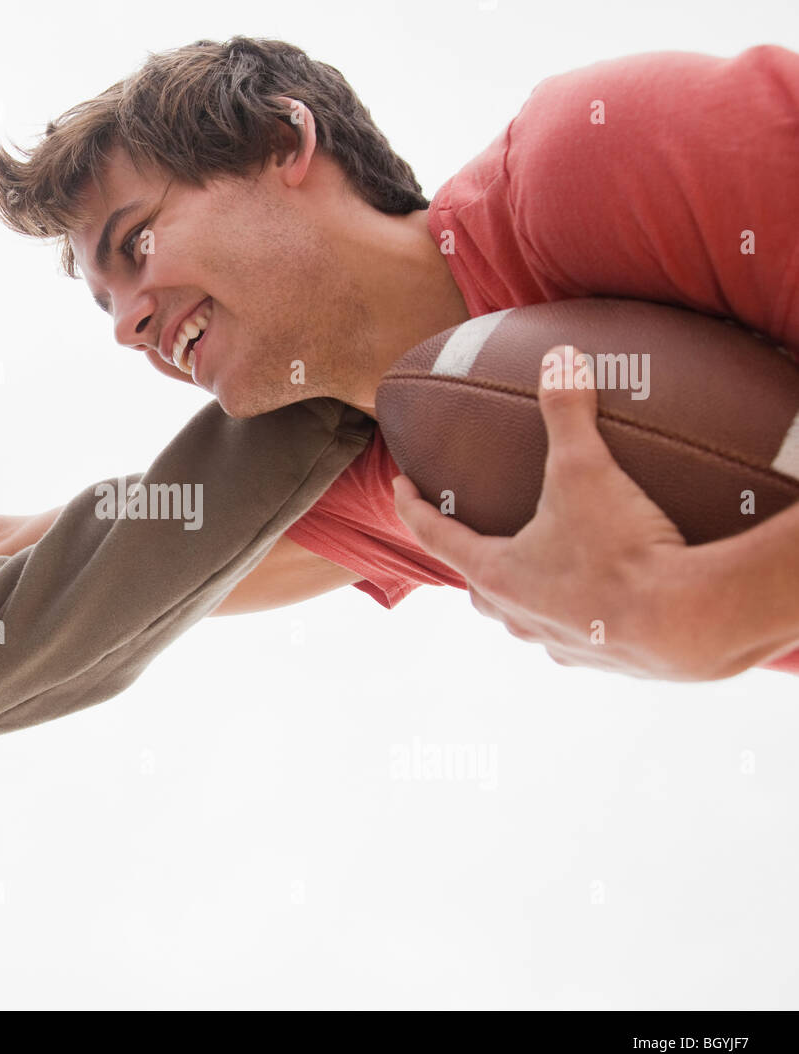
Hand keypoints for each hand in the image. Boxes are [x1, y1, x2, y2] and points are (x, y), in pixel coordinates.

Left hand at [390, 344, 744, 679]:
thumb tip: (560, 359)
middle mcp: (518, 615)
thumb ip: (568, 412)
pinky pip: (573, 637)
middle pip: (477, 587)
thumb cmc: (622, 549)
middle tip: (470, 535)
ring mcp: (557, 643)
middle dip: (469, 559)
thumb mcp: (586, 470)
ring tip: (536, 569)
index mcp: (497, 573)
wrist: (687, 623)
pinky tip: (598, 602)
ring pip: (521, 619)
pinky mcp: (602, 662)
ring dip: (520, 595)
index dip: (412, 507)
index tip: (398, 486)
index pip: (435, 536)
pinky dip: (574, 617)